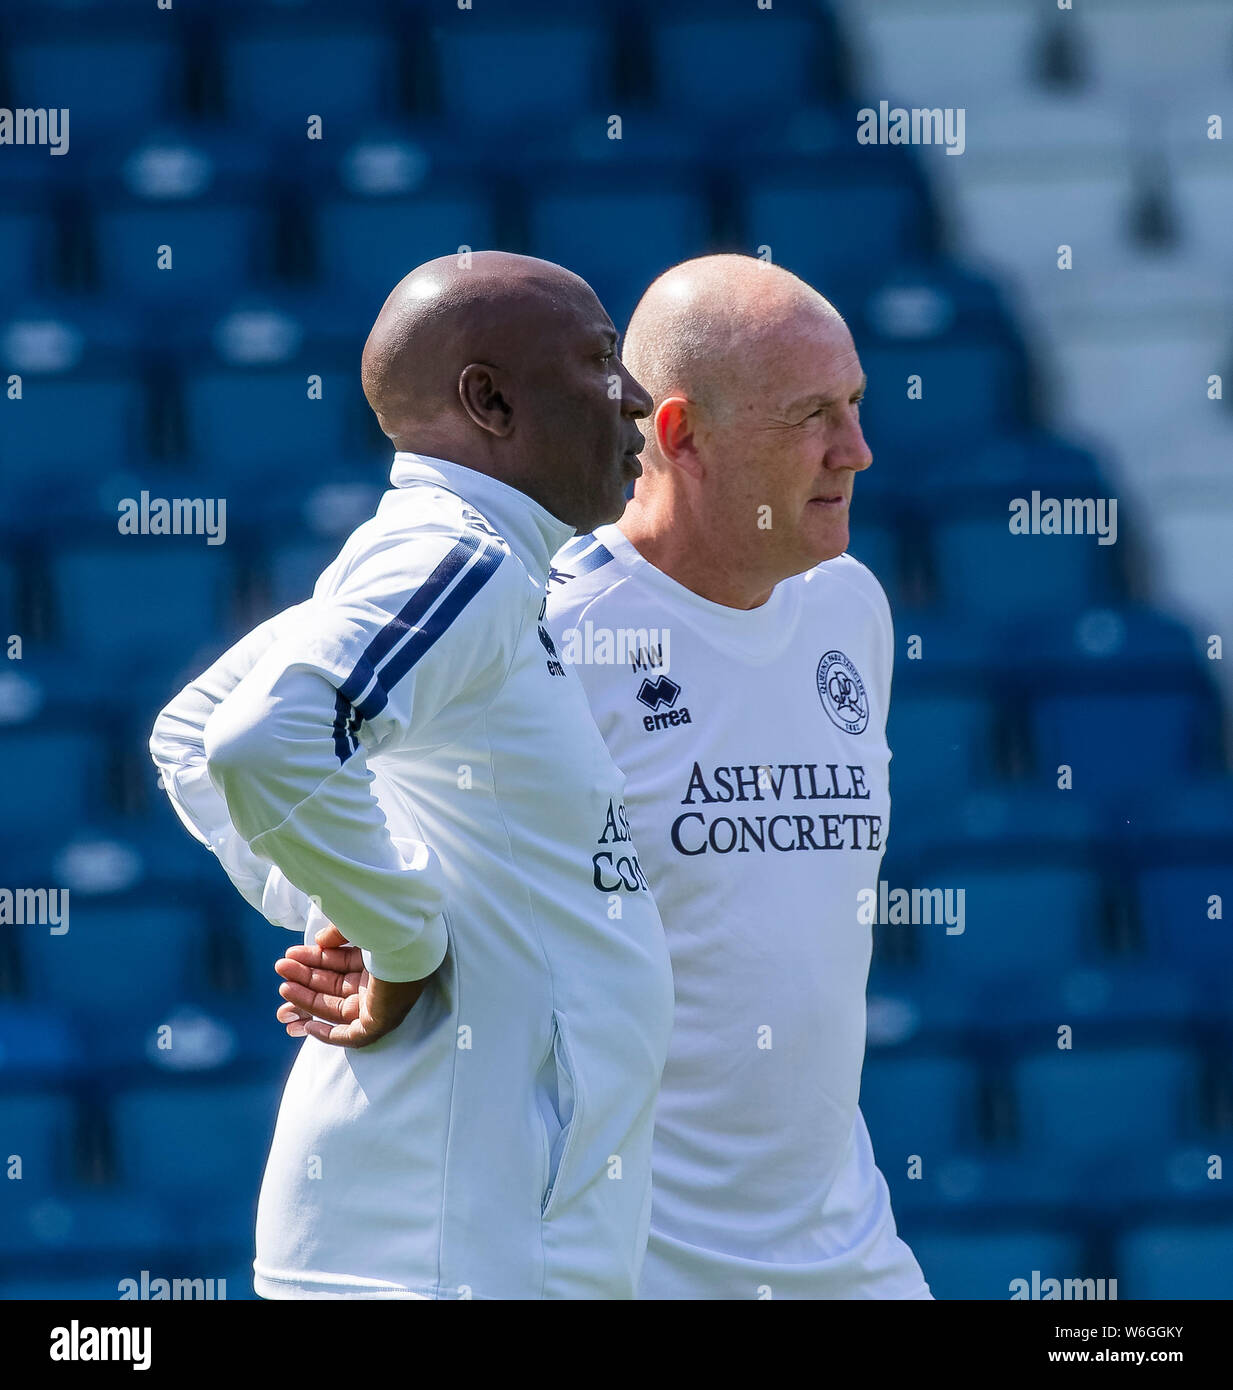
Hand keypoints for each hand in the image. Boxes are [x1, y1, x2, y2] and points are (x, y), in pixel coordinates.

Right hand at [275, 924, 425, 1047]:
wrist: (412, 942)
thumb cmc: (390, 930)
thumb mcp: (358, 927)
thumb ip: (338, 934)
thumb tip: (319, 941)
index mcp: (379, 958)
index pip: (340, 964)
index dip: (314, 960)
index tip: (290, 954)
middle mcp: (380, 982)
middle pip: (334, 986)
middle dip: (305, 978)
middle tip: (281, 968)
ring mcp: (381, 1003)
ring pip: (336, 1008)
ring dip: (308, 1000)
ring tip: (284, 986)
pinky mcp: (381, 1022)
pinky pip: (353, 1037)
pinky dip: (330, 1035)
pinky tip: (307, 1025)